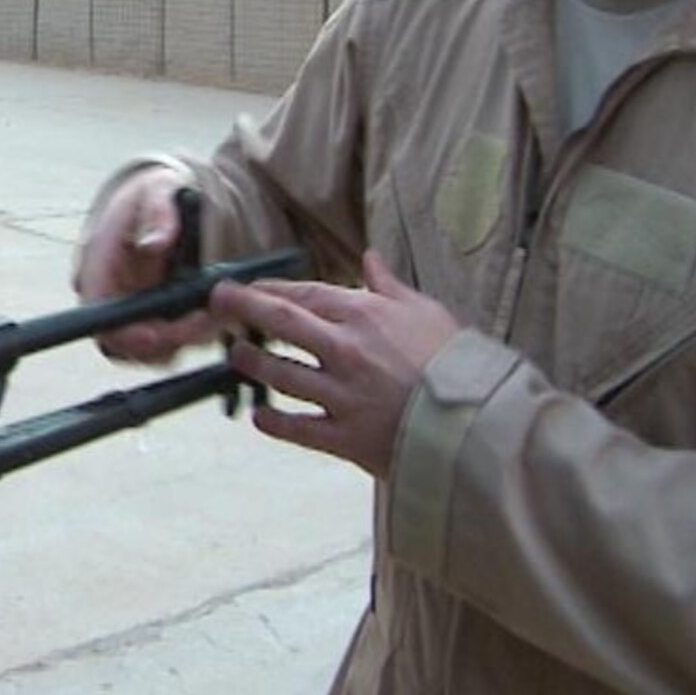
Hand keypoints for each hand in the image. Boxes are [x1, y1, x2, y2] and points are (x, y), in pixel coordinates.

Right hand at [73, 165, 217, 363]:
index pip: (96, 312)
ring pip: (147, 347)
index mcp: (97, 262)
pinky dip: (190, 335)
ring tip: (216, 316)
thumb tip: (154, 242)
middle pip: (123, 340)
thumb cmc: (155, 193)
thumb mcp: (158, 190)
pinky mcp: (152, 314)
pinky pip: (166, 341)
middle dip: (164, 339)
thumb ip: (158, 213)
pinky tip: (214, 315)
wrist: (165, 197)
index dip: (123, 332)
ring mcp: (128, 305)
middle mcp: (108, 291)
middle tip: (204, 323)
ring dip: (182, 340)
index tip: (155, 335)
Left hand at [210, 251, 459, 478]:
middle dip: (241, 308)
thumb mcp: (428, 313)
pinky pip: (296, 428)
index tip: (247, 286)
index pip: (303, 294)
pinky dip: (273, 422)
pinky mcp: (344, 436)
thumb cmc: (457, 363)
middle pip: (279, 322)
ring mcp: (340, 395)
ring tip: (236, 356)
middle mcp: (344, 351)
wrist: (480, 422)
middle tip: (216, 303)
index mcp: (364, 316)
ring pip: (278, 372)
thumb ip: (390, 286)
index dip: (269, 289)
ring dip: (250, 362)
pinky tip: (259, 416)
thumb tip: (370, 258)